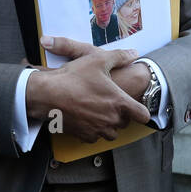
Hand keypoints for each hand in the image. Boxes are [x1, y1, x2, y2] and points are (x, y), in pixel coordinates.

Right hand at [25, 36, 149, 141]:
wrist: (48, 94)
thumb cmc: (73, 77)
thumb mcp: (97, 60)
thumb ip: (119, 56)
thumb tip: (134, 54)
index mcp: (119, 102)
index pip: (143, 115)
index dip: (142, 111)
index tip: (137, 109)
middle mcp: (111, 119)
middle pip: (125, 124)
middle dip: (121, 116)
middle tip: (111, 105)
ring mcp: (98, 129)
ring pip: (111, 133)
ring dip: (108, 126)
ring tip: (99, 114)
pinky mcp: (84, 135)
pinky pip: (95, 137)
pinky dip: (93, 131)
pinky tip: (87, 119)